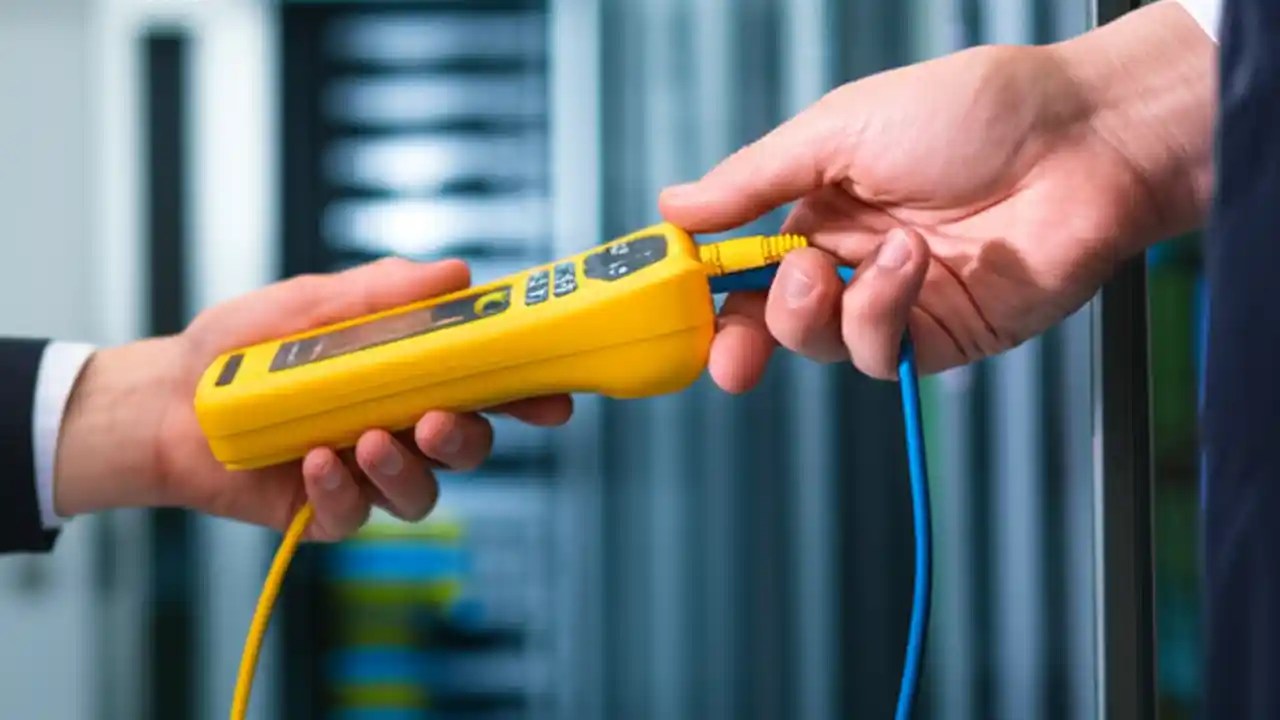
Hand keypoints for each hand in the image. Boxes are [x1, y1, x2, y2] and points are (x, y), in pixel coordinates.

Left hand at [53, 258, 572, 539]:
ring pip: (422, 491)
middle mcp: (400, 427)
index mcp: (410, 375)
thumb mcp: (311, 301)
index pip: (485, 386)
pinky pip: (355, 515)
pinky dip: (342, 489)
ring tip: (369, 441)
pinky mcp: (325, 510)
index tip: (552, 397)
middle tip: (440, 420)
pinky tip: (317, 460)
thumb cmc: (242, 345)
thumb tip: (454, 273)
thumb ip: (381, 292)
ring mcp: (365, 473)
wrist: (168, 396)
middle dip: (468, 437)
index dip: (526, 394)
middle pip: (468, 446)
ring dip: (406, 469)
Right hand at [660, 0, 1213, 385]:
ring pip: (822, 345)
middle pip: (772, 323)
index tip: (676, 311)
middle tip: (741, 335)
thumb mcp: (837, 132)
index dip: (706, 296)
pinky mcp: (942, 337)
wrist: (1079, 140)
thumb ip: (753, 180)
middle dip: (747, 336)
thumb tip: (670, 207)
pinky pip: (881, 353)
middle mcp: (850, 262)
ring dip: (830, 308)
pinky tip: (911, 263)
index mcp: (819, 210)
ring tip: (883, 251)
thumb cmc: (966, 114)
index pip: (743, 268)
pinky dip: (882, 313)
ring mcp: (897, 304)